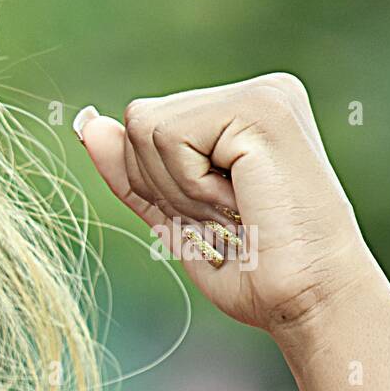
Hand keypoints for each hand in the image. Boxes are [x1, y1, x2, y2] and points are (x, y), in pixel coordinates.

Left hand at [75, 72, 388, 339]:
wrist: (304, 299)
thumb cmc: (252, 268)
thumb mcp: (173, 213)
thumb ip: (133, 169)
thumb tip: (85, 124)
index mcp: (242, 111)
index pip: (143, 124)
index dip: (154, 183)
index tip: (213, 213)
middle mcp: (259, 91)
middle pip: (138, 120)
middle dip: (161, 185)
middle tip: (224, 215)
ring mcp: (264, 94)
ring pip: (145, 126)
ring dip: (178, 189)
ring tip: (235, 209)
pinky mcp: (261, 108)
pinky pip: (169, 138)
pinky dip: (191, 186)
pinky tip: (242, 200)